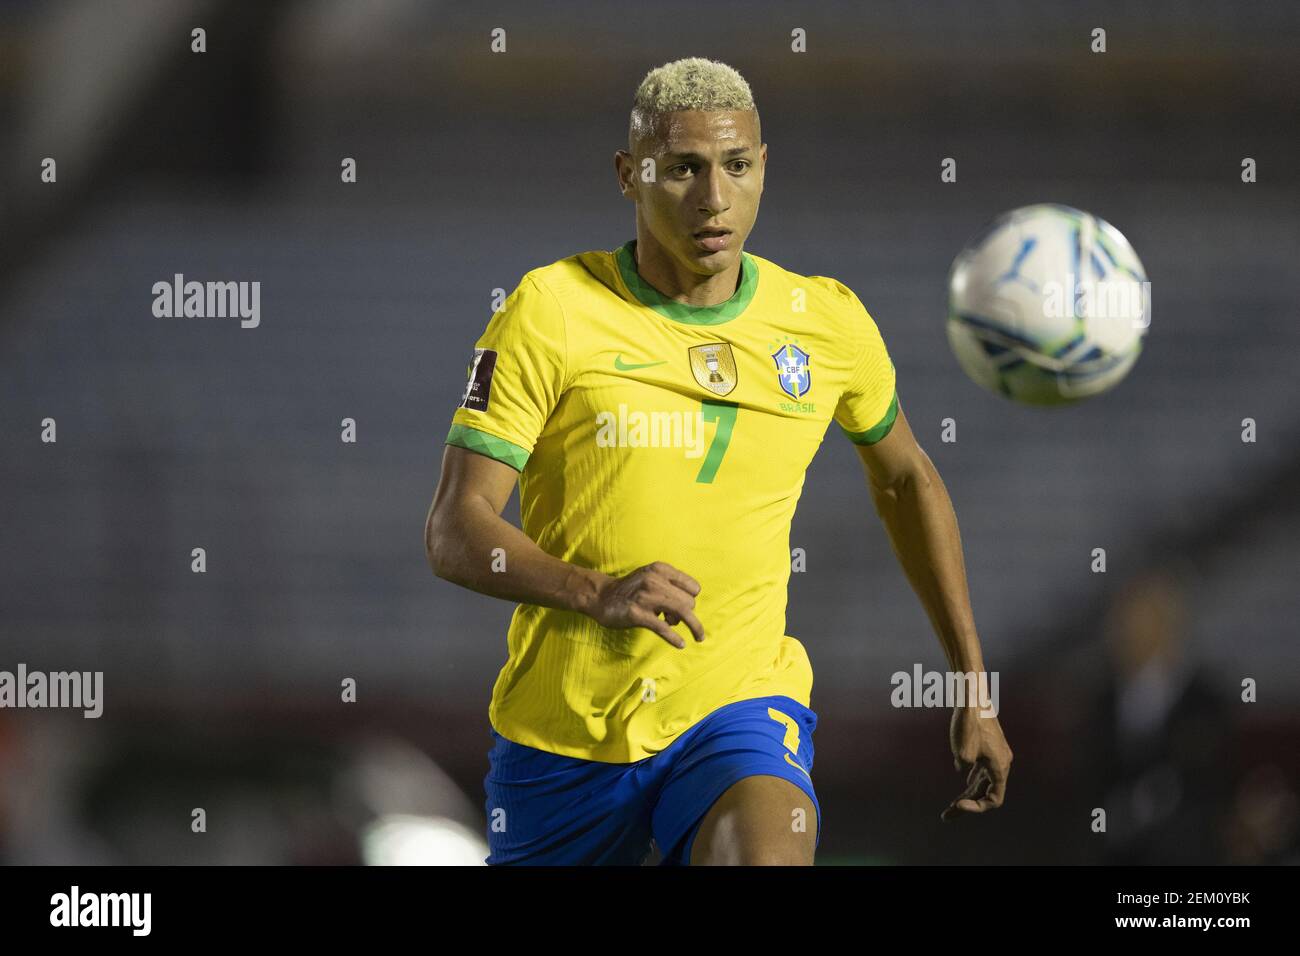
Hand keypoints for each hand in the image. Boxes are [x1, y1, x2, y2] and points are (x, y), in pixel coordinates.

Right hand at [587, 561, 704, 648]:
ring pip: (682, 612)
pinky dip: (675, 638)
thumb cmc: (631, 590)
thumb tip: (689, 608)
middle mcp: (654, 580)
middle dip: (688, 614)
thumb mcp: (651, 577)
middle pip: (690, 602)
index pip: (693, 587)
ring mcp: (645, 597)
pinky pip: (663, 628)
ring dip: (693, 627)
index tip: (680, 606)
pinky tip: (681, 644)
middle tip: (671, 618)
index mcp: (660, 570)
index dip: (691, 599)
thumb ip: (671, 586)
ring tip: (696, 637)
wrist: (601, 596)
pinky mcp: (637, 614)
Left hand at [942, 705, 1011, 819]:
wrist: (972, 695)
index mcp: (1000, 767)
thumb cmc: (967, 723)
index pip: (993, 799)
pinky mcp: (989, 746)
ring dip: (968, 794)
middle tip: (946, 817)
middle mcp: (1001, 762)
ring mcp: (996, 754)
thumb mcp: (961, 752)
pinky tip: (965, 783)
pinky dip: (972, 779)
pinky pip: (982, 769)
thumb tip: (962, 768)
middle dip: (967, 806)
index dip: (976, 807)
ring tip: (951, 806)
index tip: (956, 805)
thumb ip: (963, 766)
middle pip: (986, 793)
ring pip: (983, 781)